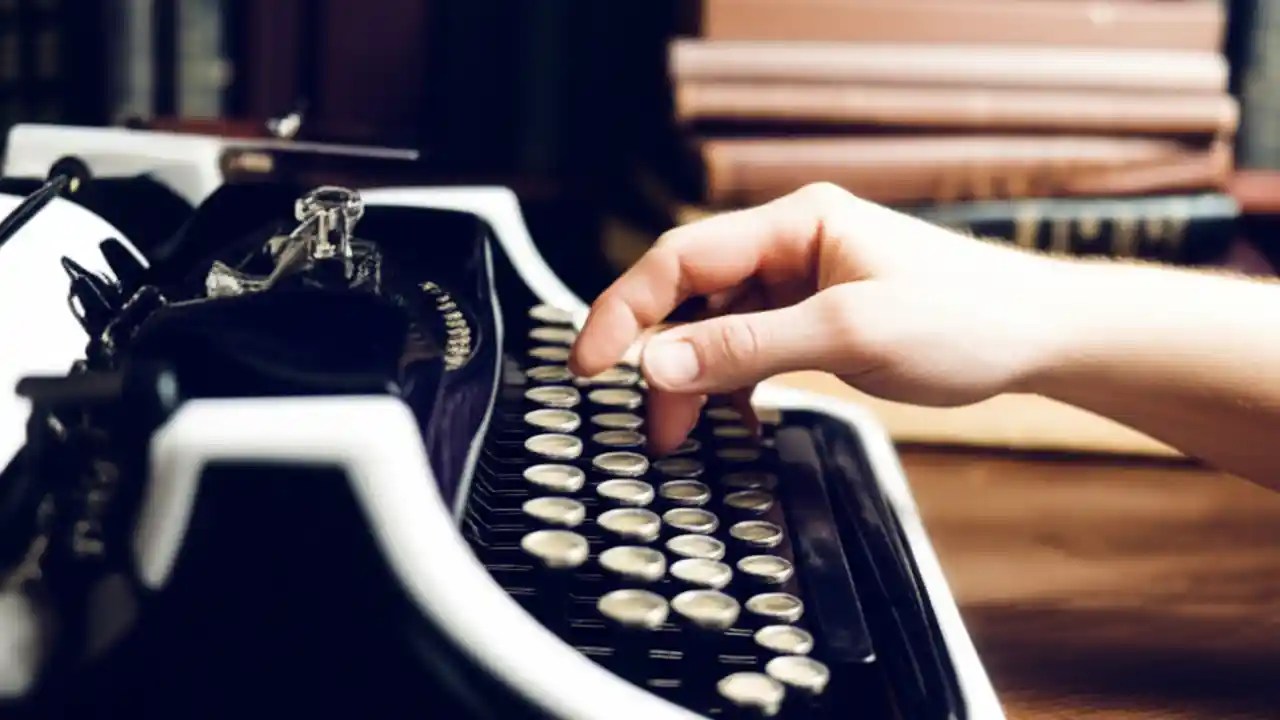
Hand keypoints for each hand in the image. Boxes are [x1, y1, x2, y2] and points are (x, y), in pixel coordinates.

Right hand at [569, 183, 1068, 453]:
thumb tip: (657, 360)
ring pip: (716, 328)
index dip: (624, 309)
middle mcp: (791, 246)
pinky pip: (750, 349)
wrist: (1041, 338)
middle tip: (642, 420)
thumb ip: (747, 348)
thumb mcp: (849, 334)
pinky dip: (730, 385)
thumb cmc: (967, 318)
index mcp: (794, 223)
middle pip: (690, 295)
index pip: (680, 258)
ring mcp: (803, 283)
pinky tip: (729, 421)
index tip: (588, 364)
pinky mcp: (816, 319)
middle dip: (657, 356)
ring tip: (678, 436)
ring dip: (691, 380)